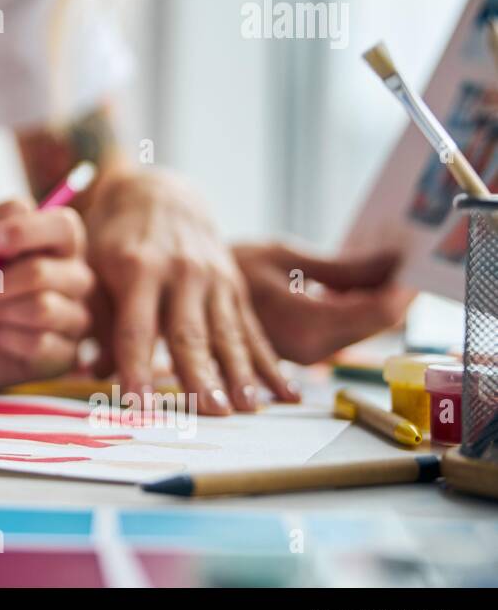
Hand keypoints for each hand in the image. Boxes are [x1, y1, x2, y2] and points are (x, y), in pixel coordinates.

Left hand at [0, 199, 93, 390]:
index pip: (64, 226)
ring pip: (41, 310)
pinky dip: (3, 339)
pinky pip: (39, 344)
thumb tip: (23, 210)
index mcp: (58, 242)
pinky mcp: (66, 356)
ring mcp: (75, 317)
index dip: (23, 232)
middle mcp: (75, 277)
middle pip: (42, 273)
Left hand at [85, 169, 298, 413]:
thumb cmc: (115, 239)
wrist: (161, 194)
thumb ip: (98, 319)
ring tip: (249, 408)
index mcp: (138, 269)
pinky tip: (287, 393)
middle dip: (200, 376)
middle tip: (210, 412)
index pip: (135, 329)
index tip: (138, 405)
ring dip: (240, 373)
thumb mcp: (94, 268)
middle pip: (189, 334)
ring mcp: (215, 279)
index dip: (135, 368)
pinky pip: (252, 330)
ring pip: (227, 334)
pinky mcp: (236, 287)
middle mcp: (181, 273)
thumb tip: (97, 373)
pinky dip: (269, 363)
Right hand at [233, 243, 415, 363]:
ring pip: (365, 327)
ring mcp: (308, 354)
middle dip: (397, 289)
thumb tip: (394, 262)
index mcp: (306, 323)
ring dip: (379, 296)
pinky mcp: (305, 352)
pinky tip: (355, 282)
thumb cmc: (231, 267)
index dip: (406, 287)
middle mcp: (311, 349)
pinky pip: (349, 328)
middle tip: (405, 255)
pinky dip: (358, 306)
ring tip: (382, 262)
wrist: (192, 292)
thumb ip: (344, 268)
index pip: (381, 312)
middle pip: (379, 322)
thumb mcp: (285, 257)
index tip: (418, 260)